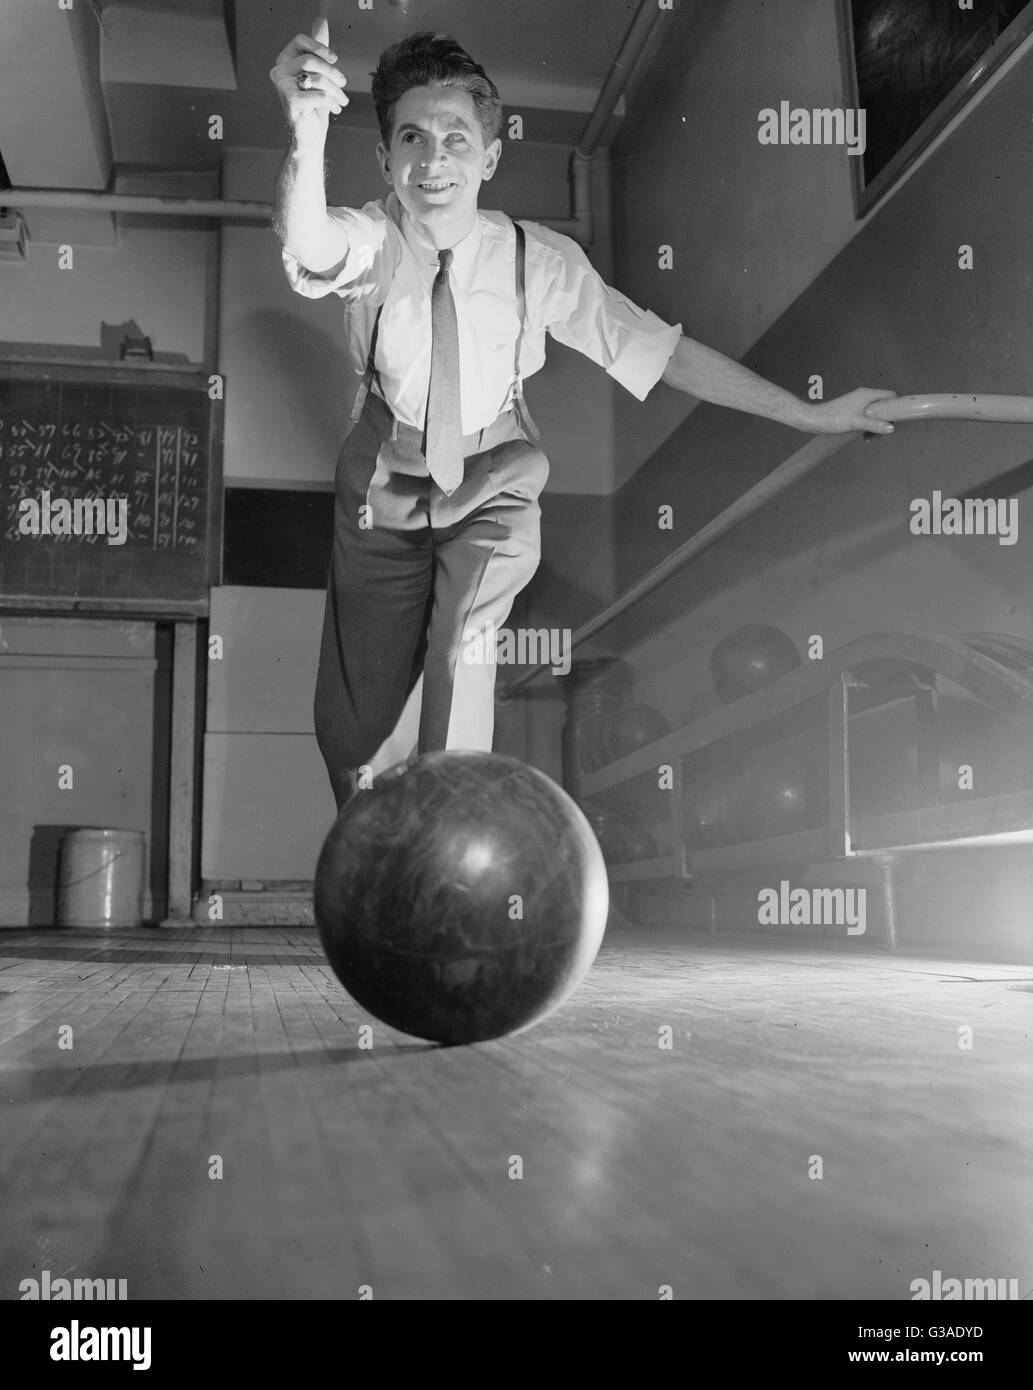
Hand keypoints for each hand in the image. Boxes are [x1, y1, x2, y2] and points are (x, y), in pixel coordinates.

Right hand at [270, 18, 347, 141]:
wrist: (310, 135)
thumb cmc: (315, 105)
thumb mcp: (319, 73)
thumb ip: (318, 49)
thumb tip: (321, 20)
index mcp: (284, 61)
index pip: (300, 41)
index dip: (319, 47)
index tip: (334, 59)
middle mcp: (279, 72)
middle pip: (310, 60)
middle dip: (332, 72)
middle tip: (343, 83)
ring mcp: (283, 87)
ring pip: (316, 78)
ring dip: (336, 90)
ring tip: (343, 100)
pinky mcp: (291, 102)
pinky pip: (319, 95)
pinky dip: (332, 102)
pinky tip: (336, 108)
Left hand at [805, 388, 897, 434]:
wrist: (814, 419)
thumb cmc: (833, 419)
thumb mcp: (857, 424)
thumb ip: (875, 425)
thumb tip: (891, 429)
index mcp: (867, 395)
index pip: (890, 396)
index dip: (896, 407)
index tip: (895, 421)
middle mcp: (864, 395)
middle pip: (884, 406)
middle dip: (885, 421)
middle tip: (880, 434)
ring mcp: (858, 402)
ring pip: (875, 413)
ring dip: (875, 426)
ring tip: (869, 438)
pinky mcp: (852, 409)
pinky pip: (866, 416)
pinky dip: (867, 425)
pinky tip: (864, 437)